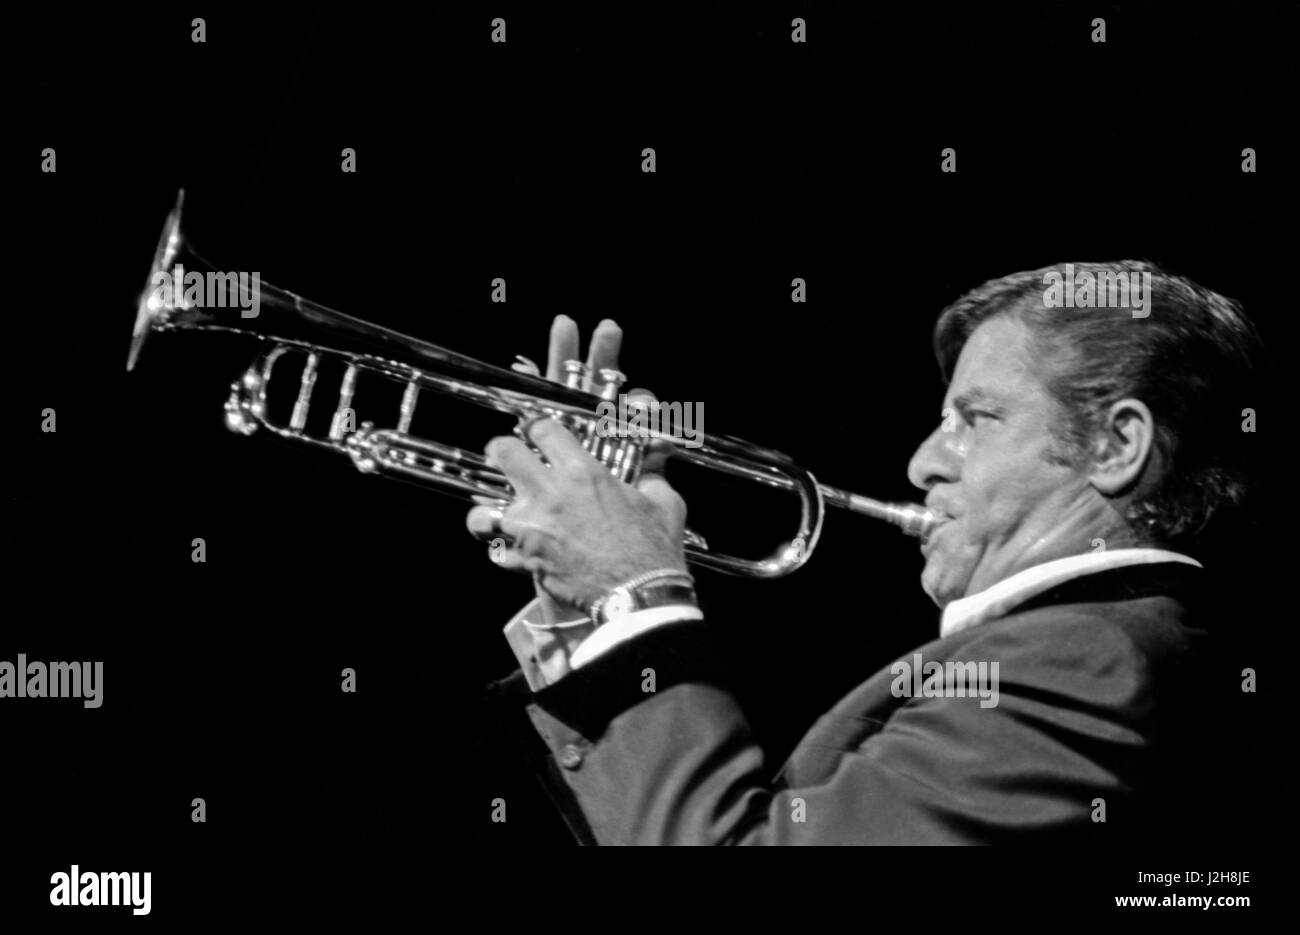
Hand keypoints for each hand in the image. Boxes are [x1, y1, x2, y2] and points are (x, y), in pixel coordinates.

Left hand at [470, 417, 687, 611]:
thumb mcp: (662, 501)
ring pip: (482, 512)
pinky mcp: (527, 561)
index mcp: (583, 473)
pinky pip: (496, 552)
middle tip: (509, 459)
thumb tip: (659, 451)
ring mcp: (532, 529)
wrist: (640, 594)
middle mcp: (550, 494)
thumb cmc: (653, 549)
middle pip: (503, 453)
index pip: (543, 429)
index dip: (538, 426)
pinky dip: (501, 550)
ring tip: (500, 512)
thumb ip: (652, 471)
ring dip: (489, 510)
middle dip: (502, 452)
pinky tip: (512, 548)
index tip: (538, 431)